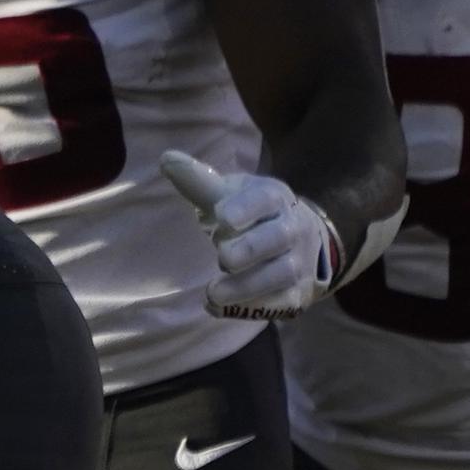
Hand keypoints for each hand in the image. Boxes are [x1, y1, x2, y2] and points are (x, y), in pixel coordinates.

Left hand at [162, 150, 342, 319]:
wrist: (302, 240)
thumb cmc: (253, 212)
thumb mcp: (230, 192)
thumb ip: (200, 181)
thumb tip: (168, 160)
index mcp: (274, 198)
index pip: (265, 199)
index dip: (246, 208)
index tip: (222, 216)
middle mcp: (292, 229)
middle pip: (278, 237)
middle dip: (251, 248)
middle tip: (223, 257)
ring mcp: (298, 262)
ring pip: (281, 275)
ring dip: (247, 286)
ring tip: (212, 293)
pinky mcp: (295, 292)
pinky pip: (280, 303)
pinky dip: (250, 308)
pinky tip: (218, 308)